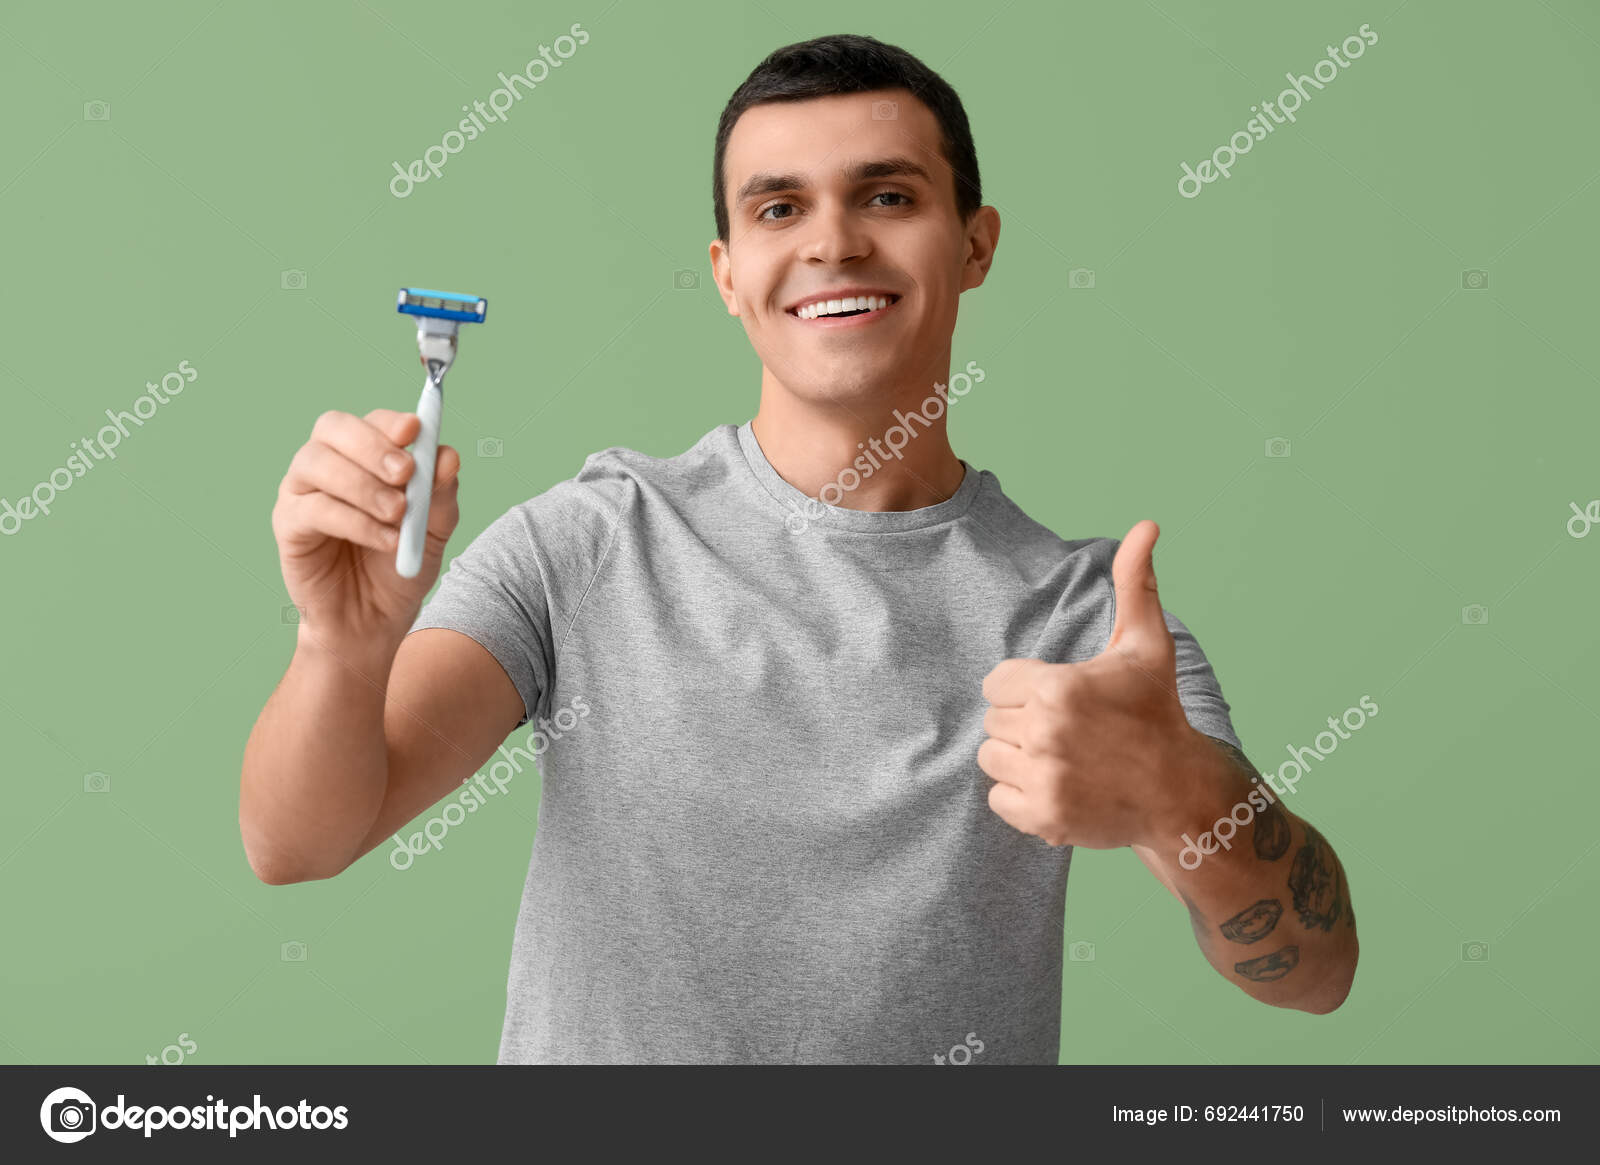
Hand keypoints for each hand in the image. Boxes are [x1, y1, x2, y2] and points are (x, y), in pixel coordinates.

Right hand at [271, 409, 460, 654]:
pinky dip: (355, 522)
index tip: (416, 431)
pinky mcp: (287, 525)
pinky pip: (314, 509)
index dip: (390, 422)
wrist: (373, 622)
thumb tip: (447, 456)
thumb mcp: (433, 531)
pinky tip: (386, 540)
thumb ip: (440, 493)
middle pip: (333, 428)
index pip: (370, 422)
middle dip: (372, 445)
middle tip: (406, 472)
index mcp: (363, 457)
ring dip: (364, 486)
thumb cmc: (398, 569)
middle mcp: (326, 465)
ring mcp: (301, 492)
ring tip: (398, 514)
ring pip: (317, 463)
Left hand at [977, 520, 1208, 848]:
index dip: (1024, 689)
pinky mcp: (1041, 817)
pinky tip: (1058, 786)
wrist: (1180, 792)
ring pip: (991, 758)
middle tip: (1068, 731)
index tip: (1059, 699)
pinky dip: (1019, 797)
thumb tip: (1147, 525)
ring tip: (1061, 757)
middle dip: (1024, 723)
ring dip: (1018, 759)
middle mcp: (1045, 732)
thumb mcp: (1147, 646)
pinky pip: (997, 799)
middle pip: (993, 720)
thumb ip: (1135, 584)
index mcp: (1057, 687)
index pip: (997, 683)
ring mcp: (1042, 778)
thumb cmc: (1156, 712)